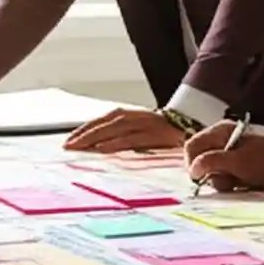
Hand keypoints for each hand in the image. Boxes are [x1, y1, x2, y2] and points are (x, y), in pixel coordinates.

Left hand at [63, 109, 186, 152]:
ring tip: (80, 147)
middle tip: (69, 146)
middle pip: (106, 123)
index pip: (102, 120)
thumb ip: (122, 137)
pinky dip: (117, 143)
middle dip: (85, 134)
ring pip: (116, 128)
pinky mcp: (157, 134)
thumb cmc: (164, 135)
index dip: (85, 129)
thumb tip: (98, 149)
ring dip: (96, 137)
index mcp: (130, 115)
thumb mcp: (141, 132)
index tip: (69, 141)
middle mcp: (136, 116)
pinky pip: (133, 139)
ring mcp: (147, 124)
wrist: (194, 128)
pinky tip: (104, 149)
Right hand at [185, 125, 263, 191]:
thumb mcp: (239, 163)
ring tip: (241, 182)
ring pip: (210, 172)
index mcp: (218, 133)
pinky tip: (243, 183)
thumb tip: (193, 170)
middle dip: (211, 176)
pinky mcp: (233, 164)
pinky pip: (222, 177)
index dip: (193, 165)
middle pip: (199, 161)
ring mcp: (226, 152)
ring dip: (223, 181)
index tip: (203, 179)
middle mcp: (219, 141)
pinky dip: (229, 183)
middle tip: (229, 181)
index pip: (192, 148)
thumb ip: (212, 163)